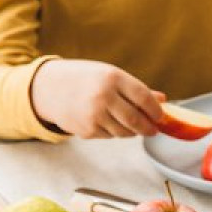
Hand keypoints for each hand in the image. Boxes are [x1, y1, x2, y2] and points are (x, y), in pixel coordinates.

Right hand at [30, 59, 164, 138]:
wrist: (48, 88)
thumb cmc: (85, 79)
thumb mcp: (109, 75)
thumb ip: (136, 89)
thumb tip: (163, 100)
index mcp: (112, 78)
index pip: (144, 98)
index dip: (156, 110)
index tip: (160, 116)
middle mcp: (103, 96)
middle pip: (136, 120)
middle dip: (148, 128)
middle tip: (153, 130)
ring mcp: (94, 115)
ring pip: (125, 132)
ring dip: (132, 131)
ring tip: (129, 124)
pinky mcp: (87, 130)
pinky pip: (110, 136)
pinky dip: (113, 132)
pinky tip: (106, 122)